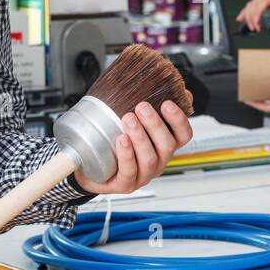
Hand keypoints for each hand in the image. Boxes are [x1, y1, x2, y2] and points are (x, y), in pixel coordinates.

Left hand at [76, 97, 193, 195]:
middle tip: (142, 107)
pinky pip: (130, 171)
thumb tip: (168, 85)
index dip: (179, 120)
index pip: (183, 135)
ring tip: (128, 119)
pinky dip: (127, 154)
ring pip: (149, 159)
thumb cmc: (111, 138)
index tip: (167, 103)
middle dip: (155, 125)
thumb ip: (147, 101)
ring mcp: (142, 175)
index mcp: (163, 144)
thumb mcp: (129, 116)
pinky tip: (121, 139)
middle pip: (167, 146)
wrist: (87, 162)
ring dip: (141, 137)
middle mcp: (157, 161)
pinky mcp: (125, 184)